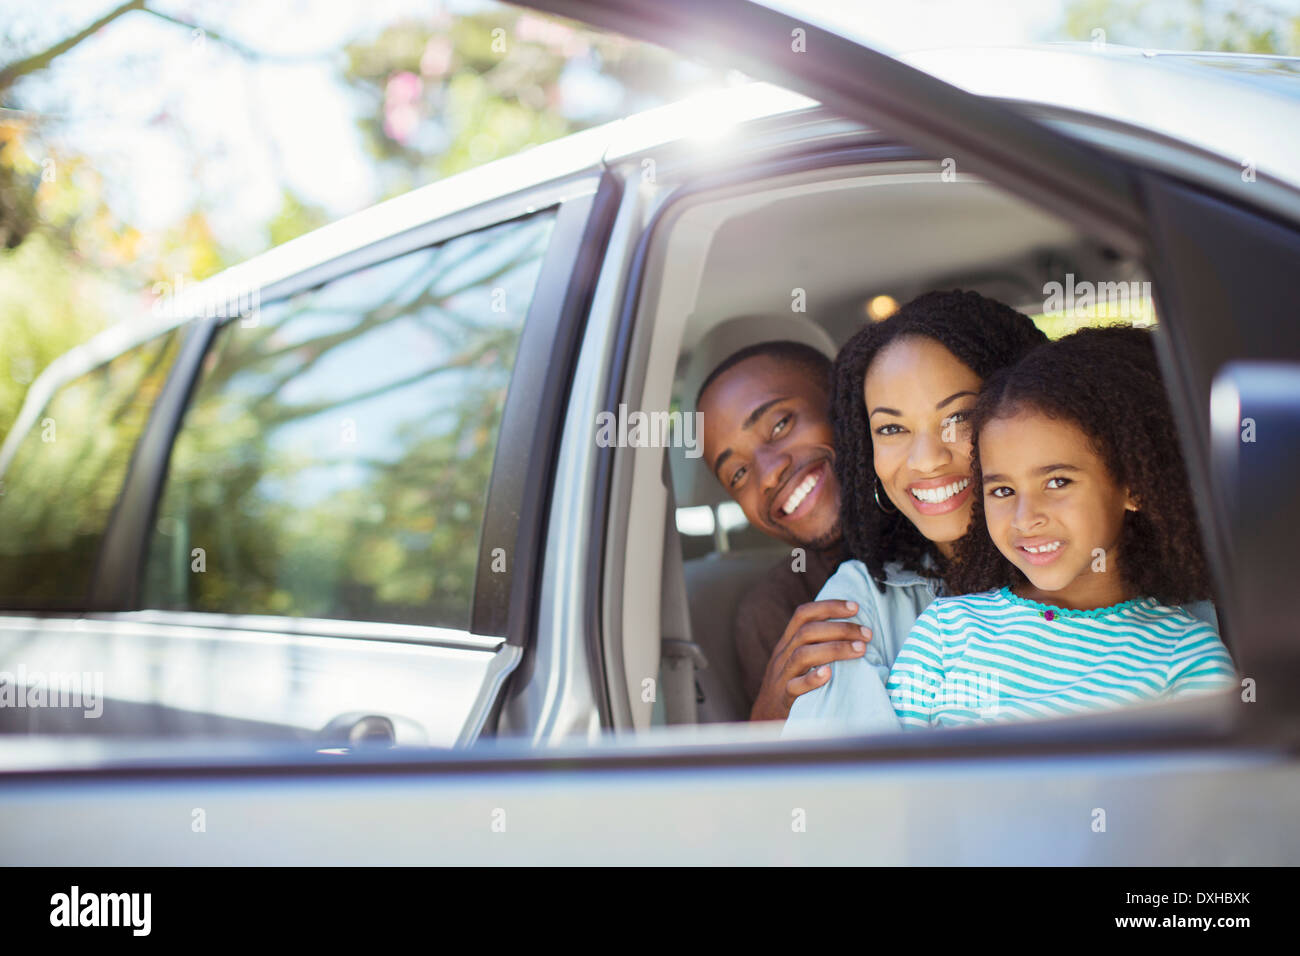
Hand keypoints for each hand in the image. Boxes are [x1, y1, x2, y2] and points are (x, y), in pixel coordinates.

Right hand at [749, 600, 871, 721]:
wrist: (764, 719)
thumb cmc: (790, 685)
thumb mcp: (796, 660)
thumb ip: (815, 645)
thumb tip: (854, 630)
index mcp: (787, 642)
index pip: (804, 614)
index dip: (829, 606)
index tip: (855, 607)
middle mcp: (783, 655)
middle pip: (807, 632)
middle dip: (841, 628)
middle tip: (867, 634)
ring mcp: (782, 676)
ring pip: (803, 655)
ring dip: (834, 649)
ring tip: (860, 650)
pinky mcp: (784, 698)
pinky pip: (795, 686)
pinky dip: (812, 679)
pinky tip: (829, 674)